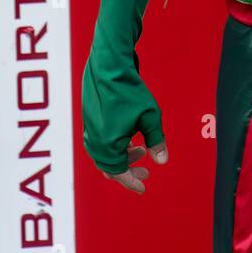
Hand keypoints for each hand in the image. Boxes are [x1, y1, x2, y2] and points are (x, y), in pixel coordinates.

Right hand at [81, 51, 167, 192]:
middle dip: (129, 171)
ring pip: (104, 156)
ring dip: (122, 157)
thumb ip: (156, 141)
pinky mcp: (89, 120)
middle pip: (109, 167)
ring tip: (141, 150)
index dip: (132, 181)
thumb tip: (162, 162)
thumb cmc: (130, 90)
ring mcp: (90, 130)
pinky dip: (115, 147)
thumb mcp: (149, 116)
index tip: (143, 187)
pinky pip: (100, 143)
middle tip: (147, 170)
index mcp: (108, 144)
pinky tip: (130, 137)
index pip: (119, 173)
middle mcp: (95, 140)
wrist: (108, 65)